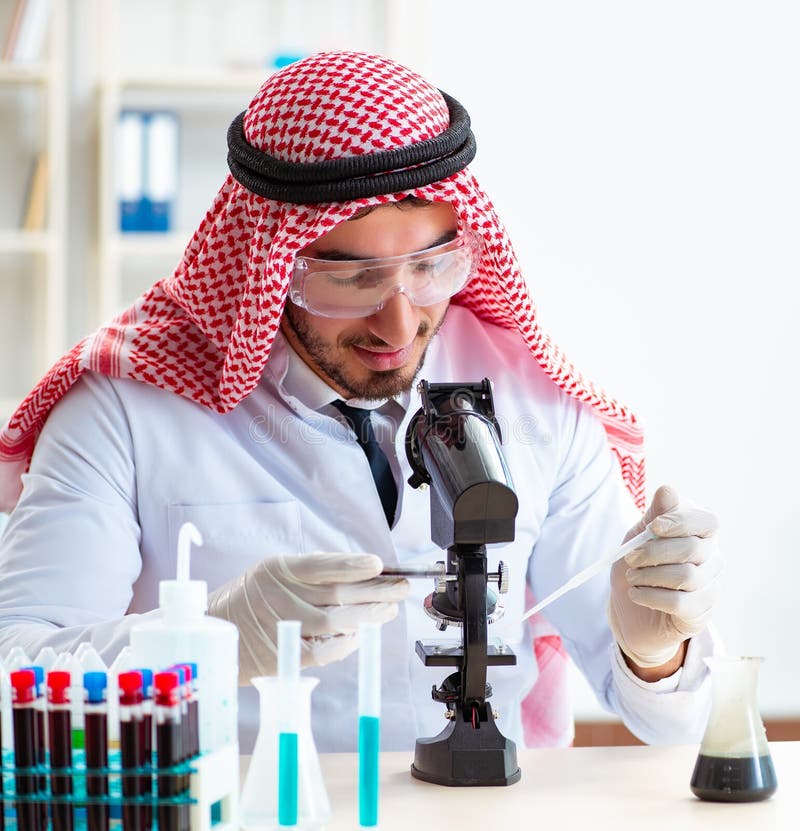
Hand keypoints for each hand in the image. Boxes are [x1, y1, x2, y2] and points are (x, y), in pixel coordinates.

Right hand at [207, 552, 407, 683]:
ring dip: (368, 616)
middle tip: (399, 589)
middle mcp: (278, 595)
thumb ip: (311, 573)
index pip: (322, 565)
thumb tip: (361, 573)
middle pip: (337, 593)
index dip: (353, 565)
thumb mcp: (272, 573)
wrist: (214, 632)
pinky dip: (347, 643)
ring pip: (336, 621)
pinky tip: (360, 636)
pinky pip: (325, 650)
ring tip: (388, 610)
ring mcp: (281, 626)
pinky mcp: (283, 654)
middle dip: (375, 591)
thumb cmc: (251, 599)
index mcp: (277, 569)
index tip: (380, 565)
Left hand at [607, 485, 722, 669]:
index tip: (653, 527)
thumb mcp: (638, 536)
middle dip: (653, 552)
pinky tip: (636, 594)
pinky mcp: (701, 613)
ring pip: (686, 576)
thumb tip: (668, 490)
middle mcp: (711, 558)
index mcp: (699, 534)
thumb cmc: (639, 566)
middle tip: (630, 558)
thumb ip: (655, 514)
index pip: (707, 521)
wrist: (630, 610)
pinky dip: (651, 596)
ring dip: (649, 576)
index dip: (682, 522)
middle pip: (692, 549)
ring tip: (632, 577)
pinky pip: (680, 603)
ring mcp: (710, 587)